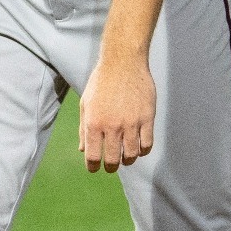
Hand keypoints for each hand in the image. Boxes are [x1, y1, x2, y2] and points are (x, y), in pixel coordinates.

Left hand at [78, 55, 155, 172]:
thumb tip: (83, 150)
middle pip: (112, 160)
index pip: (92, 157)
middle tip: (111, 166)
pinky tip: (139, 148)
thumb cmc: (101, 81)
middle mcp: (112, 126)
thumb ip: (83, 128)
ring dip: (127, 160)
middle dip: (110, 167)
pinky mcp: (147, 118)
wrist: (123, 62)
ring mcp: (131, 123)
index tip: (95, 168)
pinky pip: (147, 144)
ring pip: (131, 155)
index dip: (93, 167)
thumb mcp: (85, 103)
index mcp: (94, 122)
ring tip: (125, 158)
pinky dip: (142, 151)